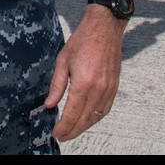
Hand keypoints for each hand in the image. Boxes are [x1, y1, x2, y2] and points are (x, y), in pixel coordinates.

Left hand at [45, 7, 123, 141]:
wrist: (104, 28)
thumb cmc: (83, 40)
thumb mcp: (63, 61)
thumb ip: (57, 86)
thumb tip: (49, 104)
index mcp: (83, 83)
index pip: (71, 114)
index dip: (63, 127)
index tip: (56, 133)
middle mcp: (98, 89)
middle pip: (84, 119)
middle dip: (72, 131)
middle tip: (62, 136)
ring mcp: (108, 89)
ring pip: (96, 117)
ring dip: (84, 127)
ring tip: (73, 130)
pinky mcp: (114, 86)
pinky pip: (105, 109)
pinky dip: (96, 117)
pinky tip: (88, 119)